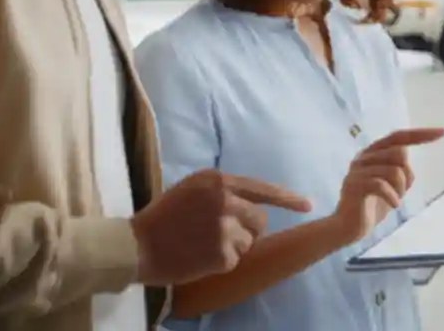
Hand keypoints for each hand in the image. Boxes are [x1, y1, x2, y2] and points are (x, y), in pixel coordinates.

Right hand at [131, 169, 311, 285]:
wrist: (135, 245)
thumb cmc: (163, 216)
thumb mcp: (193, 188)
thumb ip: (223, 191)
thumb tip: (255, 202)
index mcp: (219, 181)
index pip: (263, 189)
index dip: (288, 199)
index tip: (308, 205)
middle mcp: (226, 201)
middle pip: (261, 219)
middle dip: (249, 229)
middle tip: (221, 233)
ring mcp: (225, 228)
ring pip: (250, 241)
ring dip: (234, 246)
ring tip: (204, 243)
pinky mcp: (222, 253)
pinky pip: (236, 259)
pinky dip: (222, 262)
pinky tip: (200, 257)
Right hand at [332, 127, 443, 242]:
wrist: (349, 228)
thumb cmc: (372, 205)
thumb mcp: (392, 185)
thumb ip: (400, 170)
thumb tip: (406, 164)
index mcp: (374, 152)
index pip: (399, 137)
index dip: (420, 134)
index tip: (442, 132)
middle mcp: (364, 156)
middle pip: (400, 153)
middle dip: (407, 176)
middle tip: (400, 193)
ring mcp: (357, 170)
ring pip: (394, 170)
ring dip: (400, 189)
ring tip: (394, 200)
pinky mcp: (354, 185)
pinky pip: (382, 185)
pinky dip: (393, 197)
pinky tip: (393, 205)